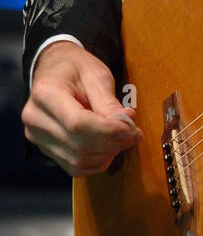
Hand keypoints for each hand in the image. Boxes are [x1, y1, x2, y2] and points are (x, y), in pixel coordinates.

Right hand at [22, 41, 142, 176]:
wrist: (56, 70)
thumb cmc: (76, 69)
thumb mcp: (96, 75)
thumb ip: (108, 101)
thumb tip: (126, 123)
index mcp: (45, 94)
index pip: (78, 123)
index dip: (108, 130)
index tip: (131, 127)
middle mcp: (35, 118)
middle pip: (79, 145)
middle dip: (113, 143)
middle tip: (134, 133)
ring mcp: (37, 136)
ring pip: (77, 160)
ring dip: (107, 154)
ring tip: (124, 138)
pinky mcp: (45, 148)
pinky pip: (73, 167)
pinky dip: (96, 163)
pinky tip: (110, 149)